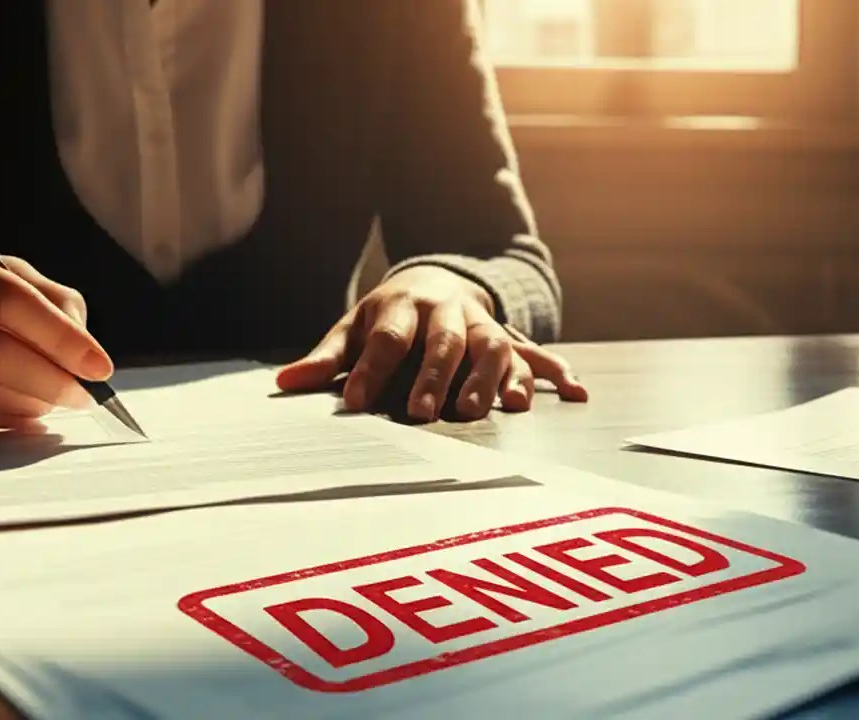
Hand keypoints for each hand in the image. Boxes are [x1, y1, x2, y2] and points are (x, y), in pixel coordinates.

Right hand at [0, 236, 112, 428]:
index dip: (60, 336)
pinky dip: (1, 421)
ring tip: (54, 400)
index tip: (100, 366)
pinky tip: (24, 413)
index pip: (6, 298)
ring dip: (28, 404)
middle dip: (49, 379)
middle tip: (84, 394)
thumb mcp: (7, 273)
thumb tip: (83, 351)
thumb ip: (53, 301)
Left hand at [277, 266, 586, 420]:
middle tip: (422, 412)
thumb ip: (326, 357)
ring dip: (494, 377)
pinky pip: (537, 354)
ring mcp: (482, 323)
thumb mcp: (354, 328)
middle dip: (435, 375)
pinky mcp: (510, 339)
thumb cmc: (389, 317)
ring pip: (494, 345)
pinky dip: (556, 372)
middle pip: (443, 340)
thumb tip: (283, 383)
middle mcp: (446, 312)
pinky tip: (575, 392)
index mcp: (402, 307)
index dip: (369, 370)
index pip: (386, 338)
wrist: (437, 281)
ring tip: (492, 412)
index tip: (355, 404)